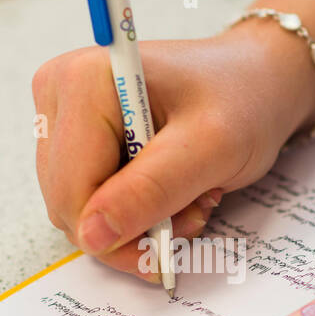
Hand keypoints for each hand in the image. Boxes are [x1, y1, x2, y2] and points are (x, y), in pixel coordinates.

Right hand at [32, 25, 314, 281]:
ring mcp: (61, 113)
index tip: (175, 235)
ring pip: (76, 207)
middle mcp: (60, 90)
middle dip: (131, 226)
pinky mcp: (73, 134)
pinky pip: (86, 197)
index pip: (71, 190)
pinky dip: (131, 209)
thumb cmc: (242, 99)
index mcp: (83, 81)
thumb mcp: (211, 148)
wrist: (255, 79)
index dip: (118, 233)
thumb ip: (151, 190)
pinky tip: (170, 189)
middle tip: (193, 211)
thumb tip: (91, 236)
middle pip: (67, 202)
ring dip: (135, 221)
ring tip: (187, 196)